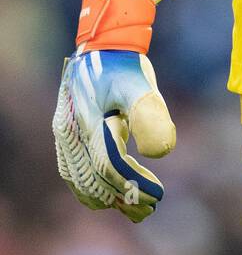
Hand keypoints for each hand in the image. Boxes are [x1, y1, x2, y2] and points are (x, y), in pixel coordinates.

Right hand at [53, 49, 175, 220]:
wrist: (102, 45)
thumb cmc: (124, 64)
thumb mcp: (140, 85)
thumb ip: (149, 114)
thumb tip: (162, 153)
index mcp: (86, 120)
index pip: (109, 165)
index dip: (134, 184)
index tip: (158, 196)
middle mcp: (69, 132)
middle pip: (93, 178)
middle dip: (123, 197)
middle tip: (151, 208)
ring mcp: (66, 136)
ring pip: (81, 180)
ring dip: (108, 198)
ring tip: (137, 210)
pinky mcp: (68, 137)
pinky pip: (75, 172)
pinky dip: (93, 189)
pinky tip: (113, 198)